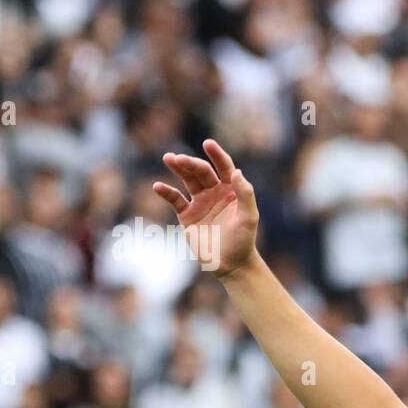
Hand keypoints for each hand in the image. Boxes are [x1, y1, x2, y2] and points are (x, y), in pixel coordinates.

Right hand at [154, 139, 260, 278]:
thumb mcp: (249, 217)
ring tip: (169, 159)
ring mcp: (200, 202)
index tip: (207, 143)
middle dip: (191, 163)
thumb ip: (245, 194)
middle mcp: (215, 192)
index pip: (224, 167)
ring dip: (178, 169)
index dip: (217, 154)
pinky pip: (175, 199)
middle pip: (202, 172)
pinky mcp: (187, 215)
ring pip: (187, 180)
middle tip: (179, 158)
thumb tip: (237, 171)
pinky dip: (166, 192)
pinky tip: (158, 186)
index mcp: (231, 190)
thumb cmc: (244, 240)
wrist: (231, 263)